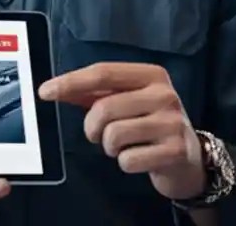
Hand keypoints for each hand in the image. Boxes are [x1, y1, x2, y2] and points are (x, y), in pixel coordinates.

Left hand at [39, 63, 206, 200]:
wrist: (191, 159)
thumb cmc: (150, 124)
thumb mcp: (127, 101)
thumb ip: (93, 94)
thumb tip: (54, 89)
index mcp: (151, 75)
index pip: (103, 72)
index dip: (70, 82)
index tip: (45, 91)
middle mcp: (165, 94)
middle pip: (104, 108)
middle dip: (92, 128)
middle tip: (99, 135)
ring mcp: (172, 123)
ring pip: (113, 135)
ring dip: (109, 147)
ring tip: (123, 146)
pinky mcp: (175, 151)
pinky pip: (128, 160)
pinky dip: (125, 163)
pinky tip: (140, 158)